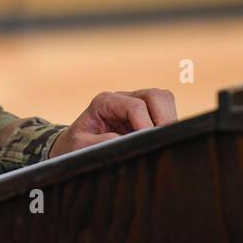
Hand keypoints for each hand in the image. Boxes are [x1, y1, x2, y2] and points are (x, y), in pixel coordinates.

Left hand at [48, 88, 177, 159]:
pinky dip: (168, 124)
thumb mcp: (80, 146)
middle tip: (163, 140)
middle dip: (164, 117)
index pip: (135, 106)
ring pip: (164, 100)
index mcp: (104, 102)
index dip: (146, 124)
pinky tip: (161, 140)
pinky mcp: (145, 113)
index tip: (148, 142)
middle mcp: (122, 98)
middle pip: (155, 95)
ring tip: (163, 141)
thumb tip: (121, 140)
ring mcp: (136, 103)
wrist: (73, 146)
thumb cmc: (75, 145)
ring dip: (169, 119)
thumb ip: (98, 143)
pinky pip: (165, 111)